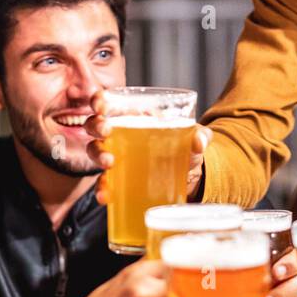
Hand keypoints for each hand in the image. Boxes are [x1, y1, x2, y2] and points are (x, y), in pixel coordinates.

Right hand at [85, 90, 212, 203]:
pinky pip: (104, 182)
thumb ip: (201, 136)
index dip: (99, 100)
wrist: (189, 175)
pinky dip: (102, 189)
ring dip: (97, 155)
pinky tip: (106, 196)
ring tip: (108, 163)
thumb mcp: (196, 137)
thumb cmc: (186, 147)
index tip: (100, 105)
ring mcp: (117, 156)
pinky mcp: (119, 178)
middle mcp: (120, 134)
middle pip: (96, 125)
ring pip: (95, 150)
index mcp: (135, 116)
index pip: (110, 102)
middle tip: (106, 132)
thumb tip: (198, 141)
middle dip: (96, 126)